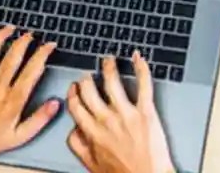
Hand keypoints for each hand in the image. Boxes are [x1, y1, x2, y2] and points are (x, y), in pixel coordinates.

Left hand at [0, 25, 59, 171]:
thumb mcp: (18, 137)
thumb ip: (39, 119)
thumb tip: (55, 104)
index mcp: (11, 101)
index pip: (31, 72)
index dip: (42, 55)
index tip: (49, 46)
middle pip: (12, 58)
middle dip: (24, 42)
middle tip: (31, 34)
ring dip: (1, 37)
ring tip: (10, 28)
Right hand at [66, 52, 173, 172]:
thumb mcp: (91, 165)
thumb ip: (79, 145)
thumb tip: (73, 129)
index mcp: (92, 132)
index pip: (76, 106)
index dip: (73, 93)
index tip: (74, 87)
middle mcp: (107, 120)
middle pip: (90, 90)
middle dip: (87, 78)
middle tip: (89, 73)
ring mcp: (126, 114)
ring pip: (112, 82)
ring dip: (108, 67)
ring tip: (108, 60)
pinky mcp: (146, 112)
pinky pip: (144, 84)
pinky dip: (141, 68)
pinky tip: (138, 58)